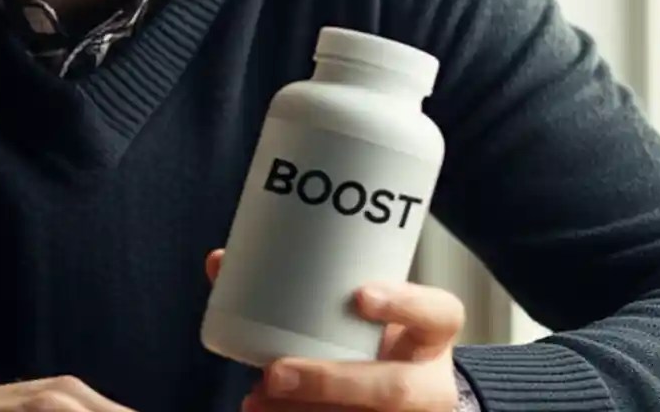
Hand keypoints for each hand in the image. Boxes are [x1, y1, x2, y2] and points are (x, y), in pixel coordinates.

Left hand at [206, 249, 463, 411]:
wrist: (403, 389)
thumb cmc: (369, 332)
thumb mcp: (359, 305)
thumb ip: (302, 284)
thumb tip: (220, 262)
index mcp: (432, 332)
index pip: (439, 313)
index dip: (405, 304)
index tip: (359, 295)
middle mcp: (430, 382)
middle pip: (395, 389)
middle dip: (330, 382)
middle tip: (275, 372)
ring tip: (256, 399)